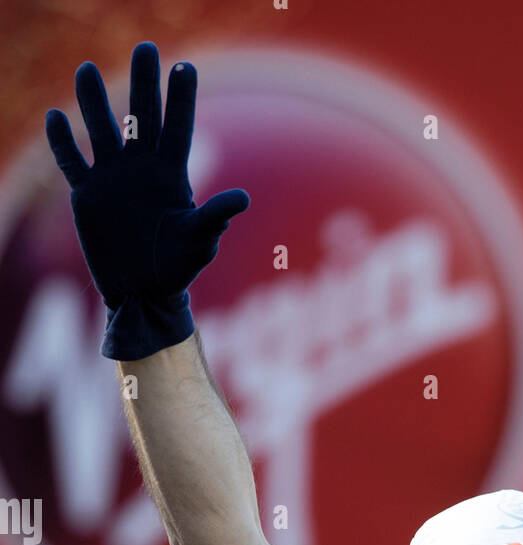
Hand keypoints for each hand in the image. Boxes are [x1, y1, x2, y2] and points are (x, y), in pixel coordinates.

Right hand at [45, 41, 248, 359]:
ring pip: (100, 129)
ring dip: (93, 102)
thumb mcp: (197, 243)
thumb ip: (214, 218)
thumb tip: (242, 199)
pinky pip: (71, 162)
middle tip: (145, 49)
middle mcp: (141, 169)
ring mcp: (113, 179)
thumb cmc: (177, 270)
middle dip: (143, 83)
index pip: (178, 127)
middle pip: (141, 116)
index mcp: (170, 175)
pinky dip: (62, 142)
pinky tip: (56, 118)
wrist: (143, 294)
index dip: (181, 98)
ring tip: (86, 70)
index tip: (185, 67)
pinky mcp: (87, 196)